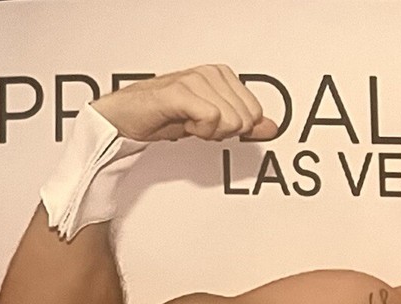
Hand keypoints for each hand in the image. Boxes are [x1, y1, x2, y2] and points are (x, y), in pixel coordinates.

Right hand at [90, 65, 278, 142]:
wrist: (128, 118)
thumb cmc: (166, 115)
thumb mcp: (213, 123)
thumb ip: (244, 124)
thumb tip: (271, 127)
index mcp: (221, 76)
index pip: (255, 113)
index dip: (235, 128)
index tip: (212, 123)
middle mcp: (211, 74)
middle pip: (245, 119)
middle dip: (223, 131)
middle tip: (198, 124)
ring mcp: (196, 80)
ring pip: (230, 120)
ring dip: (208, 131)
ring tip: (189, 121)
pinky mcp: (181, 91)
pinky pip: (212, 118)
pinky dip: (200, 129)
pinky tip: (184, 121)